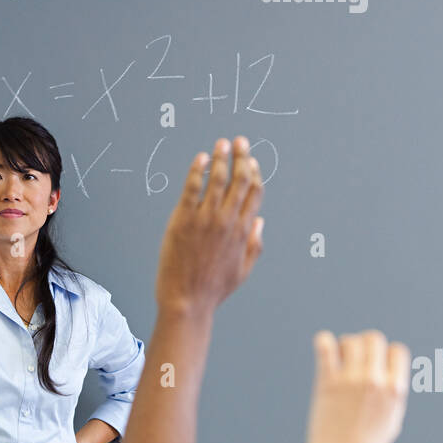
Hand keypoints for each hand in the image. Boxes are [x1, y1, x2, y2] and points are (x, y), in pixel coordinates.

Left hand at [155, 137, 263, 313]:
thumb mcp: (242, 270)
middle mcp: (227, 221)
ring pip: (217, 179)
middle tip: (240, 141)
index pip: (254, 193)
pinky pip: (192, 187)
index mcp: (244, 231)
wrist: (187, 301)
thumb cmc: (214, 289)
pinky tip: (201, 157)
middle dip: (242, 157)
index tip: (252, 160)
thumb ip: (254, 245)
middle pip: (240, 180)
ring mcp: (205, 219)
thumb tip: (259, 221)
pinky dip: (197, 169)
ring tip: (221, 143)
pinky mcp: (183, 219)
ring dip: (221, 157)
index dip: (254, 173)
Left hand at [303, 331, 410, 442]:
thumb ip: (393, 394)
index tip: (375, 367)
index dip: (385, 355)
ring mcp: (351, 380)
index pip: (397, 350)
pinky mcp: (327, 383)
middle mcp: (375, 381)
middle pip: (373, 338)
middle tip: (354, 361)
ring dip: (345, 346)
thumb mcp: (391, 420)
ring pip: (351, 340)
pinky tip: (323, 348)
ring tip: (338, 362)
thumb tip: (390, 375)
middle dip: (365, 346)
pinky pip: (326, 347)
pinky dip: (324, 342)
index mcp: (395, 390)